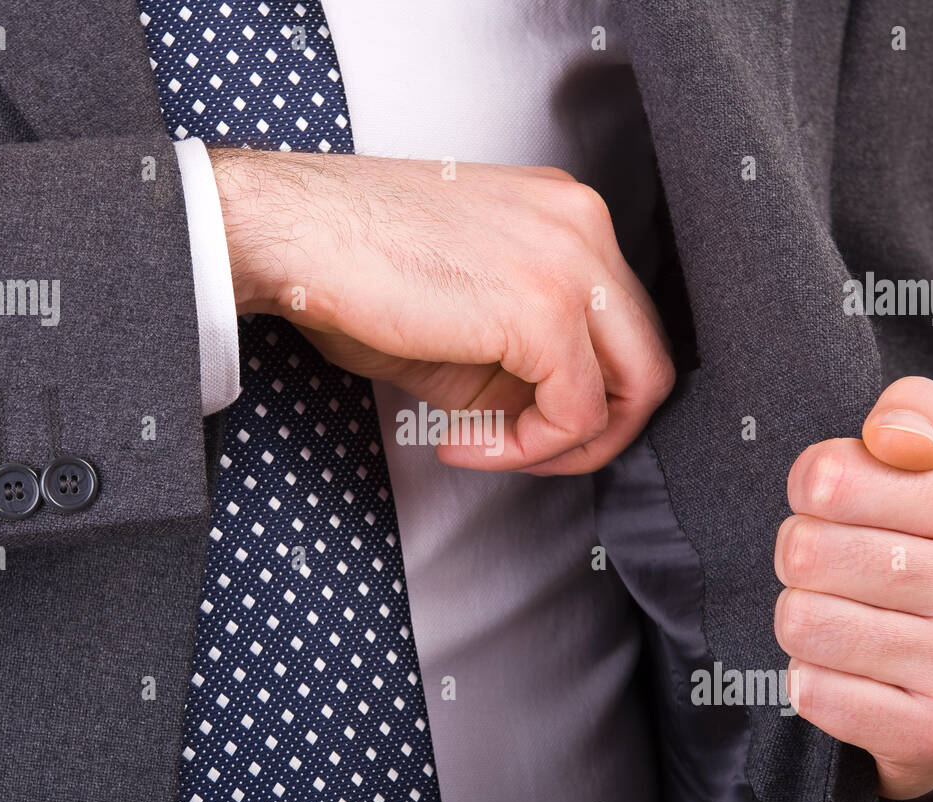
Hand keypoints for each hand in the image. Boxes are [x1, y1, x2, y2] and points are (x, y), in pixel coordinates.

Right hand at [208, 148, 672, 473]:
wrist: (287, 234)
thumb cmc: (349, 266)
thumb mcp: (462, 317)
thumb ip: (521, 359)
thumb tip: (543, 418)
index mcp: (567, 217)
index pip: (621, 327)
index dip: (581, 397)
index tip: (515, 425)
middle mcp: (585, 227)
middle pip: (646, 358)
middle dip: (593, 430)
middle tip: (521, 452)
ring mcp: (572, 263)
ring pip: (633, 390)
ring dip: (561, 445)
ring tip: (485, 447)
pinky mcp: (544, 308)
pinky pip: (575, 413)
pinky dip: (524, 449)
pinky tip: (457, 440)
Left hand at [774, 376, 932, 799]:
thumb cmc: (918, 548)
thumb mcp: (925, 468)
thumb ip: (910, 416)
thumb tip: (892, 435)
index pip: (826, 479)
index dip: (808, 490)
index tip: (834, 503)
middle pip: (804, 550)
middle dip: (798, 558)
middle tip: (832, 569)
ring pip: (801, 621)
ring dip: (801, 620)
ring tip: (840, 617)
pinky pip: (814, 691)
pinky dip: (812, 680)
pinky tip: (848, 672)